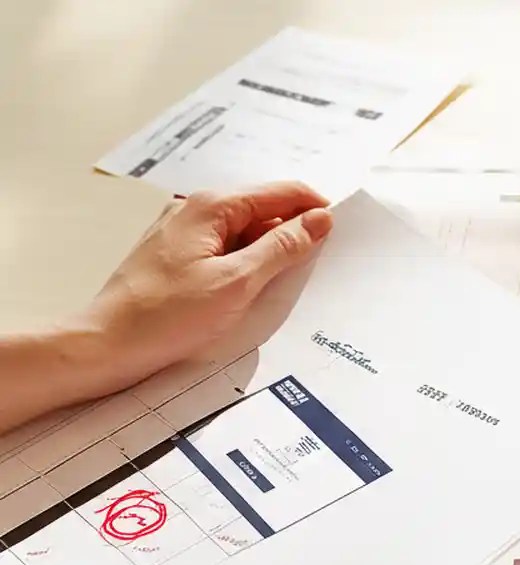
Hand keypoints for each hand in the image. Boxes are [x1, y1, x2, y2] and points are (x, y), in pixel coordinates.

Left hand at [82, 181, 332, 390]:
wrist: (107, 345)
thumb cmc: (168, 315)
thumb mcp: (238, 281)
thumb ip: (283, 247)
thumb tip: (319, 220)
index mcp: (213, 206)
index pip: (281, 192)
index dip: (315, 209)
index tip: (341, 234)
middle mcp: (196, 209)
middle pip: (263, 210)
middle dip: (292, 234)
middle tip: (312, 269)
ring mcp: (183, 231)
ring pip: (244, 233)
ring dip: (267, 254)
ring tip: (276, 287)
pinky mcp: (176, 255)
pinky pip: (224, 250)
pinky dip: (244, 266)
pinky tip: (247, 292)